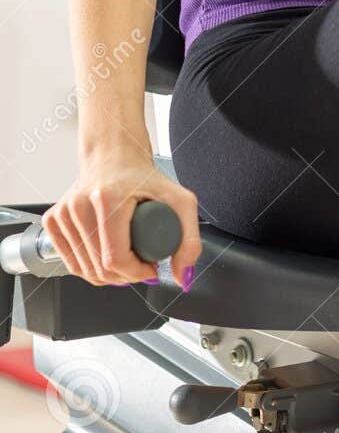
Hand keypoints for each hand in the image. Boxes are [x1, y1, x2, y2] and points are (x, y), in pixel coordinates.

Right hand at [41, 159, 201, 288]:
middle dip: (126, 276)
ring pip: (84, 269)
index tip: (151, 268)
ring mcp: (63, 213)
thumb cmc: (144, 177)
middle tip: (142, 263)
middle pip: (100, 267)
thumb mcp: (180, 200)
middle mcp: (80, 205)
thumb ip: (190, 239)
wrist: (114, 156)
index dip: (136, 273)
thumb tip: (183, 276)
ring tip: (127, 258)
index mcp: (107, 198)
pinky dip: (89, 269)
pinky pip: (71, 263)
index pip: (115, 258)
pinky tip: (106, 258)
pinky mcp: (54, 219)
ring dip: (108, 275)